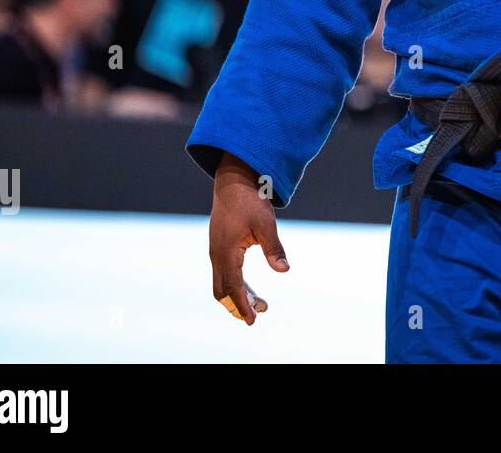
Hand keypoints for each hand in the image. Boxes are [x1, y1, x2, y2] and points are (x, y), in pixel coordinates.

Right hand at [209, 152, 288, 324]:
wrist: (234, 180)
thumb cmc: (251, 200)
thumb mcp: (266, 224)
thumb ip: (274, 248)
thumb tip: (284, 270)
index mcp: (226, 252)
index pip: (233, 287)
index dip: (242, 306)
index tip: (252, 320)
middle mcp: (217, 254)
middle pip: (222, 290)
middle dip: (238, 305)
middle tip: (259, 314)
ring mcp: (215, 250)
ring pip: (221, 282)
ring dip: (236, 295)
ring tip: (259, 302)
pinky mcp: (218, 245)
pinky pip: (223, 271)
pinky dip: (234, 283)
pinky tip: (247, 285)